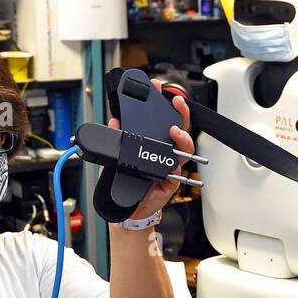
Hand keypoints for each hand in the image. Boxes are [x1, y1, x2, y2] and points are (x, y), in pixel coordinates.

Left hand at [109, 78, 195, 221]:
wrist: (127, 209)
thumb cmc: (124, 183)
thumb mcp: (114, 157)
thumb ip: (114, 139)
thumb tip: (113, 121)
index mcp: (151, 142)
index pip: (158, 118)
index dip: (160, 102)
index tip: (156, 88)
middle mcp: (163, 151)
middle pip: (178, 128)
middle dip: (179, 112)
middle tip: (175, 102)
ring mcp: (169, 165)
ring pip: (184, 147)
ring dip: (182, 137)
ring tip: (174, 131)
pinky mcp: (171, 181)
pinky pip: (176, 171)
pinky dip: (174, 165)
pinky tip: (171, 161)